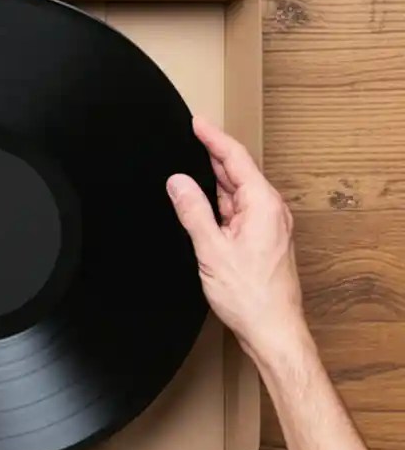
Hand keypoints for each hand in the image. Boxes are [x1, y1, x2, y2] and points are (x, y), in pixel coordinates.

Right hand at [166, 117, 308, 362]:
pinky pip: (238, 209)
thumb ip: (193, 211)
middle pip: (239, 172)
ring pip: (238, 191)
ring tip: (195, 160)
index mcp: (262, 205)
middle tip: (193, 134)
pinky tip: (206, 200)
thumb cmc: (250, 296)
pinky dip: (220, 199)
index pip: (235, 159)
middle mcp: (270, 211)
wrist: (272, 328)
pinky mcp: (262, 240)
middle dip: (214, 152)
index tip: (197, 122)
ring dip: (216, 177)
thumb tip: (177, 182)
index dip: (213, 137)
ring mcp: (268, 226)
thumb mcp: (212, 249)